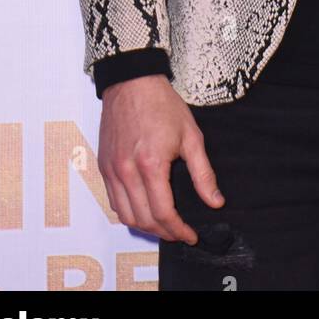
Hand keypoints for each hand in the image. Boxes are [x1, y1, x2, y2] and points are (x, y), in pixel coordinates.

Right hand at [98, 75, 224, 243]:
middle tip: (179, 233)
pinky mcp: (103, 166)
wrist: (132, 82)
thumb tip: (215, 201)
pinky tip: (143, 209)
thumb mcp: (191, 136)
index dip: (178, 230)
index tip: (190, 236)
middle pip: (143, 220)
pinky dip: (128, 213)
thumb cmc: (162, 105)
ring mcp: (111, 170)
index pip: (163, 213)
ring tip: (163, 226)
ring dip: (145, 226)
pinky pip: (113, 201)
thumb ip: (203, 173)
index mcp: (151, 165)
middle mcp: (126, 172)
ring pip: (125, 215)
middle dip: (164, 233)